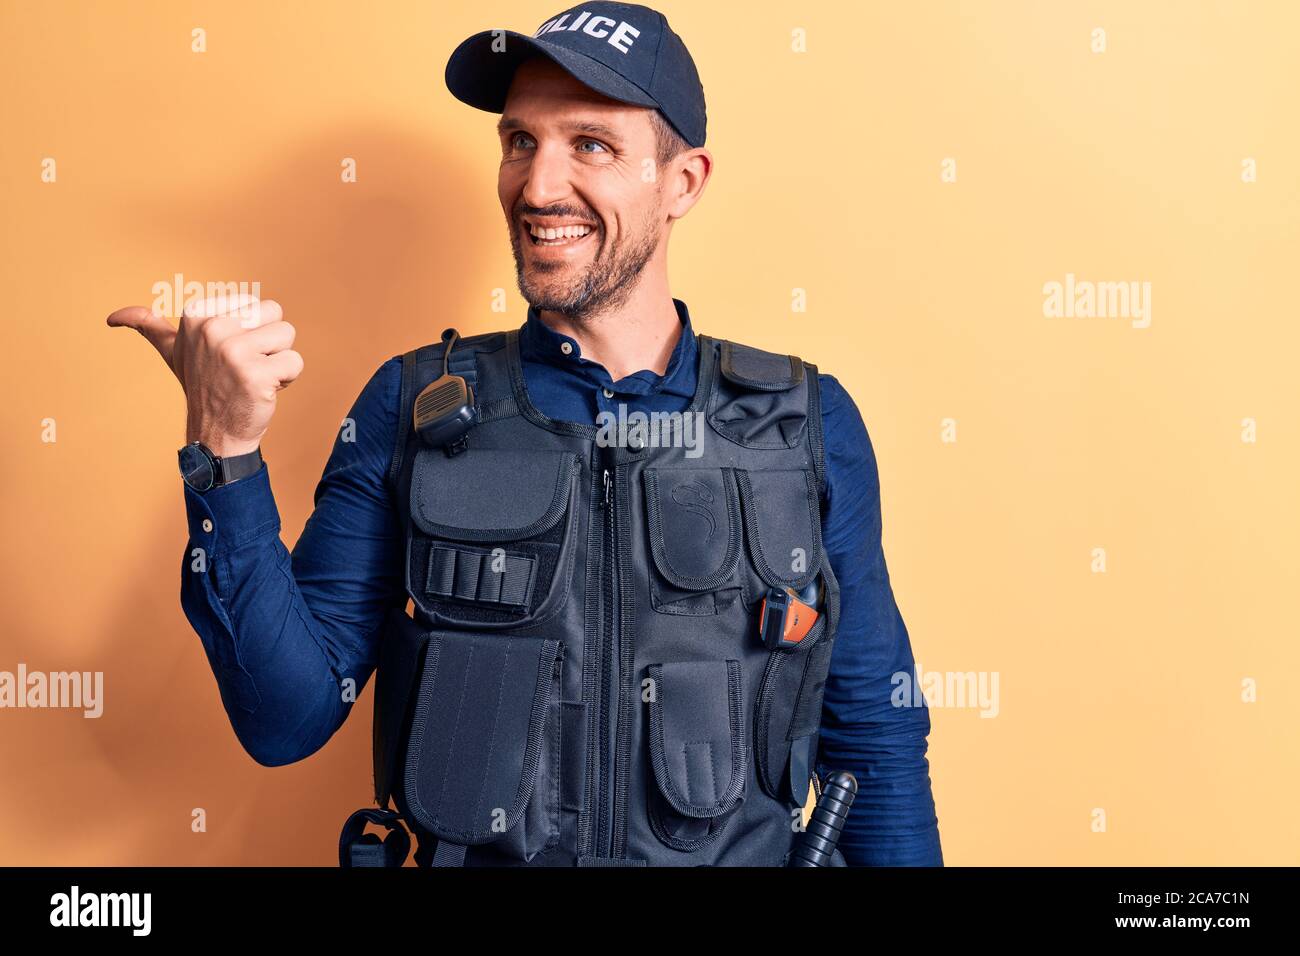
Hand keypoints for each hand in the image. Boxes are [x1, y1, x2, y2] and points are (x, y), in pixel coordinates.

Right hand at [107, 294, 301, 456]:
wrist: (215, 433)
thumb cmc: (202, 387)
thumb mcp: (172, 352)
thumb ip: (150, 328)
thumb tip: (113, 317)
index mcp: (197, 314)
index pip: (259, 304)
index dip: (252, 331)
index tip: (228, 355)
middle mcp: (212, 328)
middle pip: (276, 314)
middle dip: (268, 342)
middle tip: (243, 367)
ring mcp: (232, 351)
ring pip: (288, 336)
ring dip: (278, 360)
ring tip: (252, 377)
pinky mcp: (255, 374)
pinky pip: (295, 362)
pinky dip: (286, 379)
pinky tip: (261, 391)